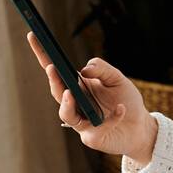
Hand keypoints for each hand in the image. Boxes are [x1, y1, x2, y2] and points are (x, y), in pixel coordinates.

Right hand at [26, 32, 157, 161]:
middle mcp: (75, 103)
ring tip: (71, 93)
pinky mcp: (92, 138)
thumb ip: (102, 69)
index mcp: (78, 85)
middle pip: (57, 91)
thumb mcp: (117, 79)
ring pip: (66, 114)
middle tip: (52, 68)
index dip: (43, 54)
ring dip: (67, 104)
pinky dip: (110, 118)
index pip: (56, 69)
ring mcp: (81, 122)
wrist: (140, 127)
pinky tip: (121, 109)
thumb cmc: (126, 100)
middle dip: (53, 80)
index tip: (32, 35)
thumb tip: (84, 70)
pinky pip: (96, 128)